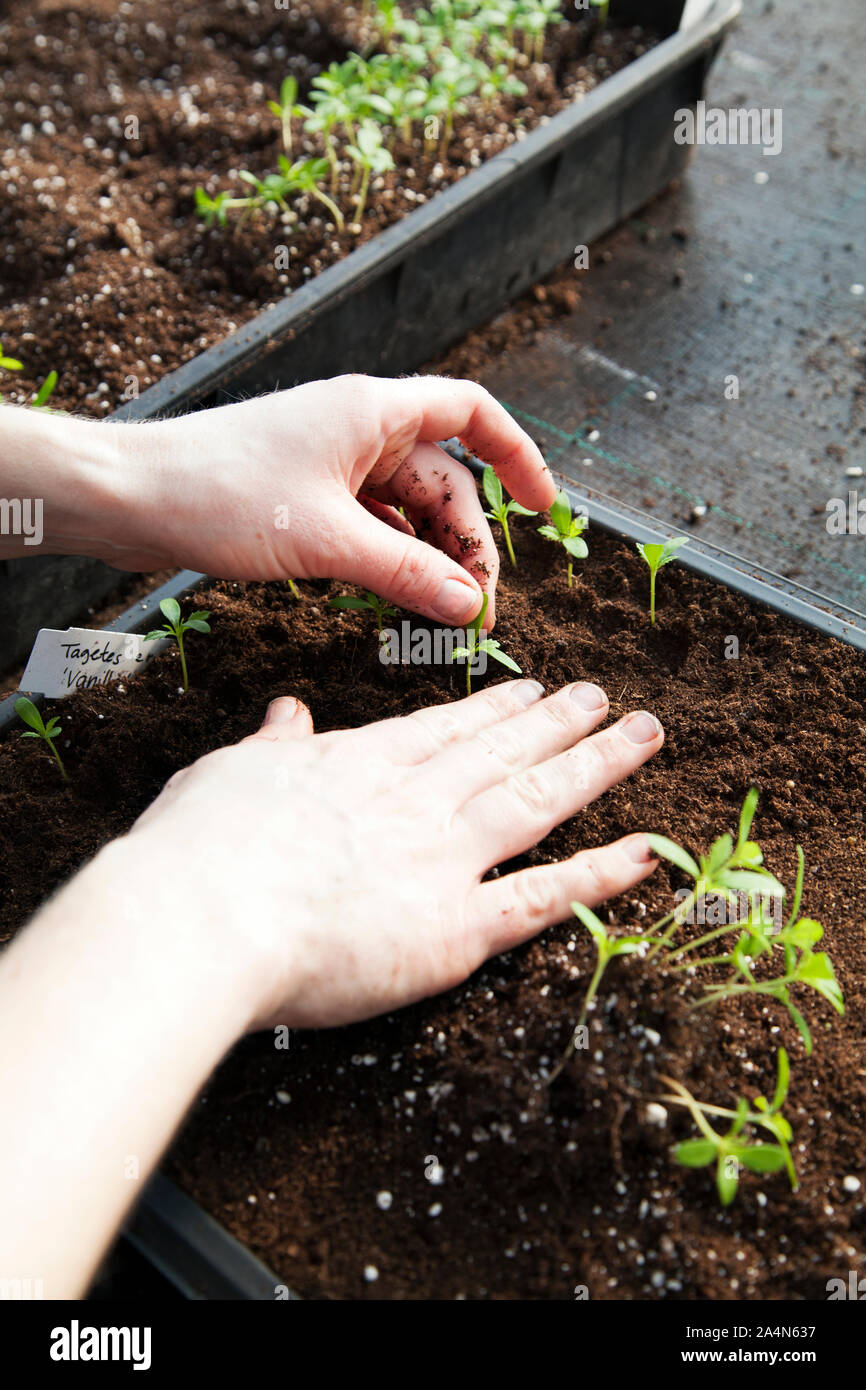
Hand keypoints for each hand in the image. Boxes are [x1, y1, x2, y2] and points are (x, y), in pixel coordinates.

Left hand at [119, 374, 554, 627]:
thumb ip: (406, 574)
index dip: (518, 455)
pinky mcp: (304, 498)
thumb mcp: (327, 541)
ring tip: (441, 617)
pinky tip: (393, 602)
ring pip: (406, 513)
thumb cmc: (218, 494)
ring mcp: (330, 464)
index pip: (473, 414)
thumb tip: (471, 607)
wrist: (128, 499)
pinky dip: (388, 563)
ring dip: (428, 561)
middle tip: (476, 611)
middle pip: (444, 480)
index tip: (544, 508)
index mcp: (373, 411)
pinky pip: (369, 529)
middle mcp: (358, 430)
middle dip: (467, 543)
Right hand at [128, 680, 664, 1031]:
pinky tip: (645, 853)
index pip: (443, 729)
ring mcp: (446, 858)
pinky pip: (546, 897)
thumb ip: (273, 746)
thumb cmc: (203, 847)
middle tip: (603, 697)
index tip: (528, 690)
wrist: (209, 914)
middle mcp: (418, 800)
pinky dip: (600, 876)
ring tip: (643, 737)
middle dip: (559, 723)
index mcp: (361, 764)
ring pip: (539, 801)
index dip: (493, 710)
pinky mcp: (460, 928)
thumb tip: (286, 713)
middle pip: (504, 752)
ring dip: (596, 766)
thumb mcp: (228, 772)